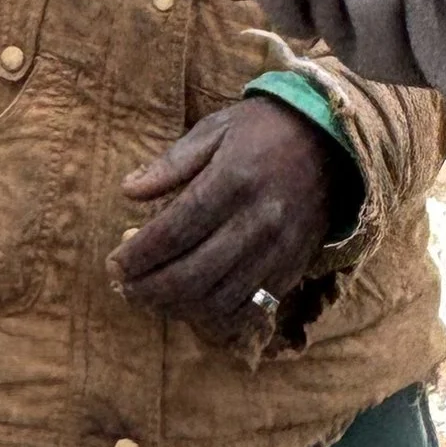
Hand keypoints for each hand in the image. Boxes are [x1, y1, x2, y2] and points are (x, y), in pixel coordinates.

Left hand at [110, 100, 338, 343]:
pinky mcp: (292, 269)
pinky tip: (192, 309)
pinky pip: (251, 309)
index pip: (174, 230)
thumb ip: (170, 163)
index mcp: (232, 180)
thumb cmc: (263, 130)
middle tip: (124, 287)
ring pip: (219, 300)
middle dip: (149, 288)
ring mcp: (278, 250)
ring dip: (177, 308)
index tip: (113, 262)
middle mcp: (257, 221)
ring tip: (150, 300)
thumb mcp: (214, 129)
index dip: (139, 254)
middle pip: (192, 274)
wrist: (332, 142)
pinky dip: (216, 318)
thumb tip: (128, 191)